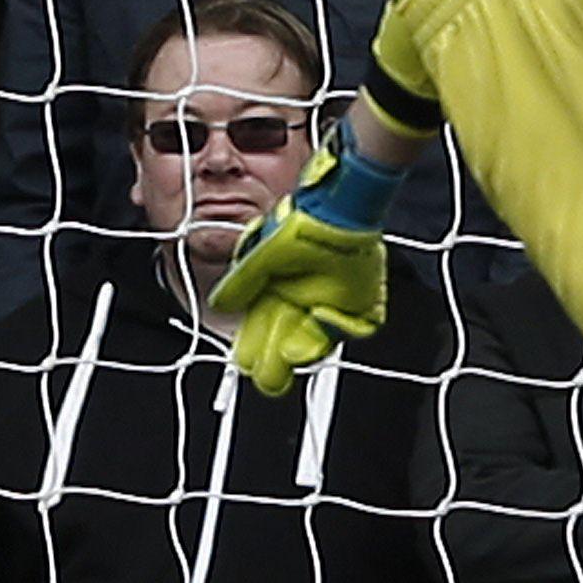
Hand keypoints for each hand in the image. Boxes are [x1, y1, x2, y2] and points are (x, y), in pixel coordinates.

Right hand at [207, 197, 391, 393]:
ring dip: (304, 349)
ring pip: (318, 338)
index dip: (254, 348)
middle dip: (277, 359)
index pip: (262, 330)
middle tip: (269, 375)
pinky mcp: (361, 300)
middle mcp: (304, 298)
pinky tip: (322, 320)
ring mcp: (332, 301)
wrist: (339, 207)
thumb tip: (221, 303)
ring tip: (291, 355)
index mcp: (278, 289)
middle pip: (288, 340)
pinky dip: (338, 326)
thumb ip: (242, 281)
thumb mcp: (261, 254)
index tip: (248, 362)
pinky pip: (354, 325)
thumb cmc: (303, 223)